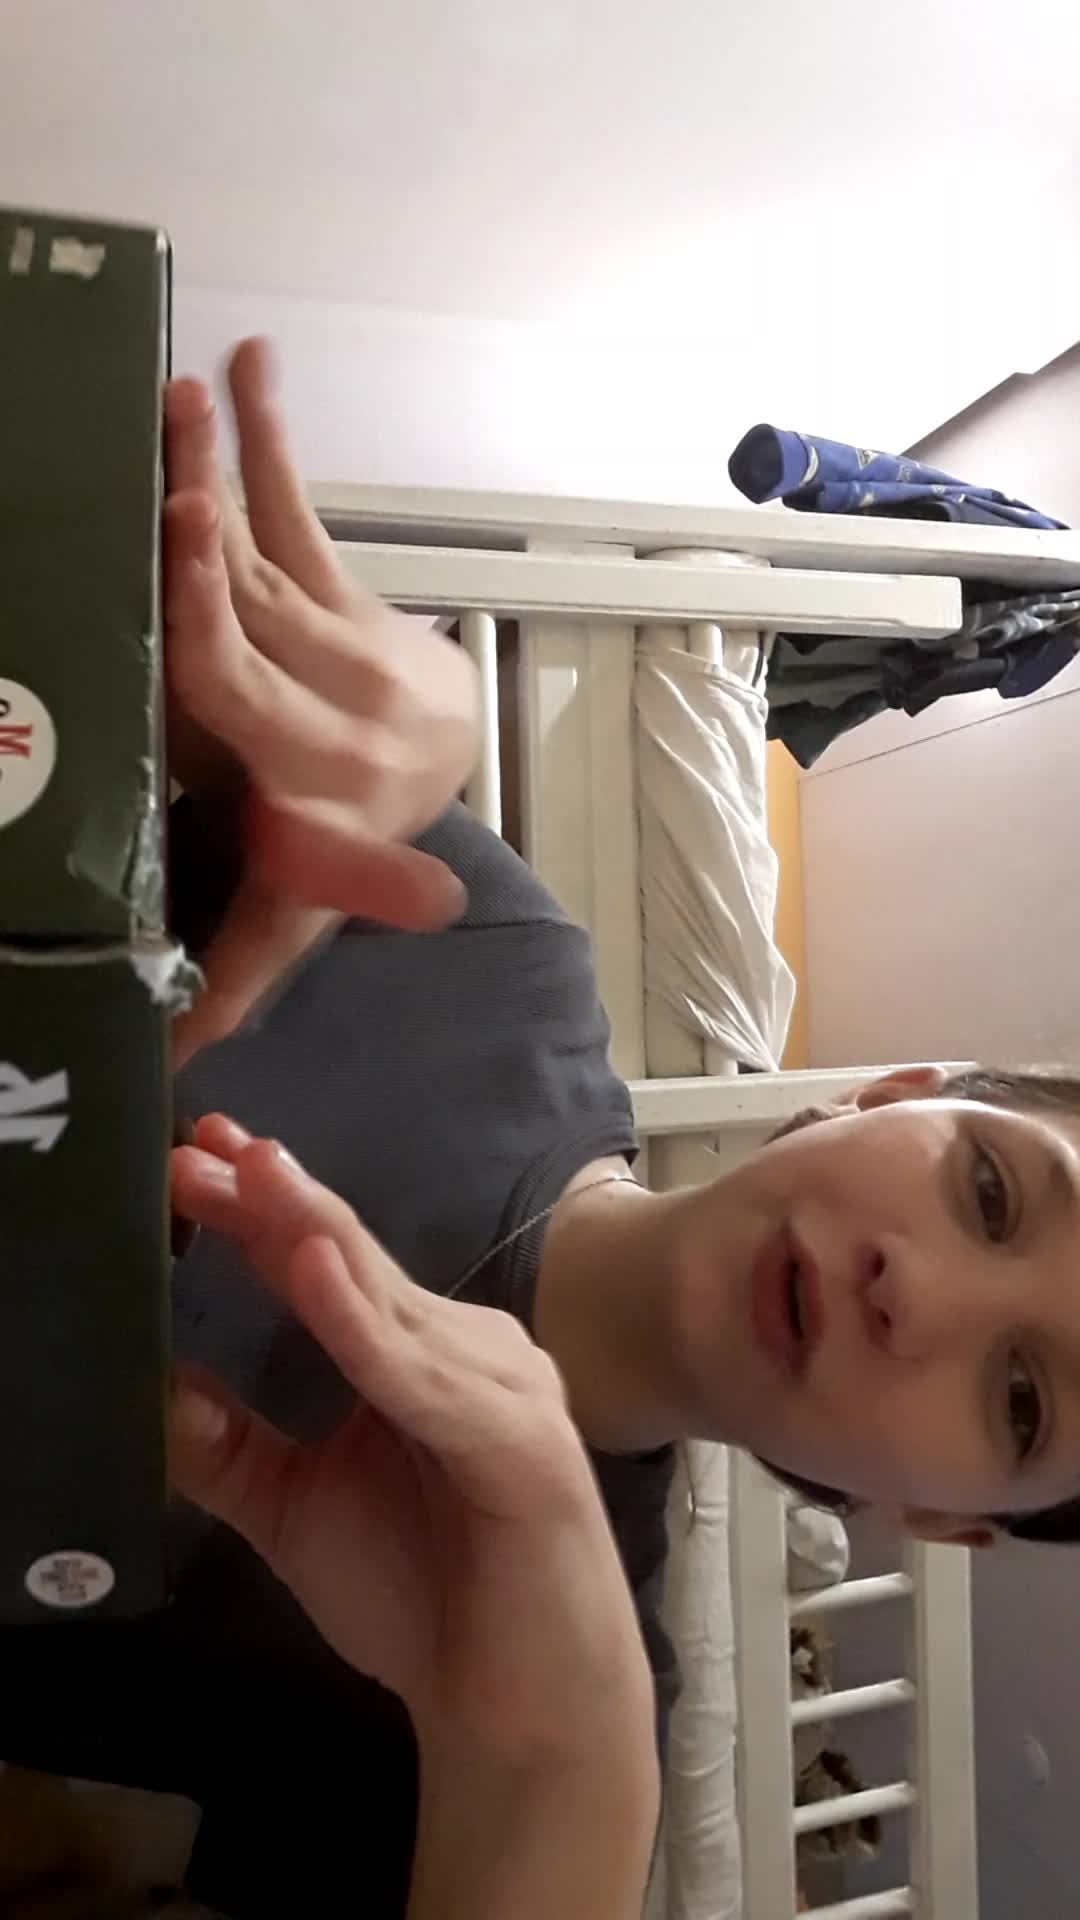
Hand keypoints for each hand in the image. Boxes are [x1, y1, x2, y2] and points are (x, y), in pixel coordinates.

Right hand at [163, 339, 479, 1066]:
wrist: (437, 764)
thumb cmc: (342, 846)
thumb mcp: (294, 915)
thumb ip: (243, 969)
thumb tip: (180, 1056)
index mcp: (309, 774)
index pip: (243, 697)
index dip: (210, 634)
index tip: (185, 568)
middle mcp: (332, 699)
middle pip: (250, 613)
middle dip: (207, 549)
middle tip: (174, 489)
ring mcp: (341, 635)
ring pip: (266, 550)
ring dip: (220, 468)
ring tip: (180, 395)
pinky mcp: (344, 591)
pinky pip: (301, 513)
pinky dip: (272, 439)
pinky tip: (251, 363)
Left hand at [169, 1117, 655, 1766]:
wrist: (522, 1708)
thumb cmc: (426, 1598)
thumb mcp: (296, 1510)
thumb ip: (230, 1448)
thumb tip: (156, 1382)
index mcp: (418, 1354)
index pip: (330, 1267)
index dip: (262, 1213)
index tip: (195, 1159)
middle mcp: (468, 1348)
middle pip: (356, 1262)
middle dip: (276, 1201)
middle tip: (204, 1145)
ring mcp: (501, 1385)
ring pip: (390, 1301)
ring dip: (317, 1236)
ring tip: (257, 1178)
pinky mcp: (521, 1440)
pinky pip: (425, 1377)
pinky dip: (368, 1327)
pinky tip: (317, 1275)